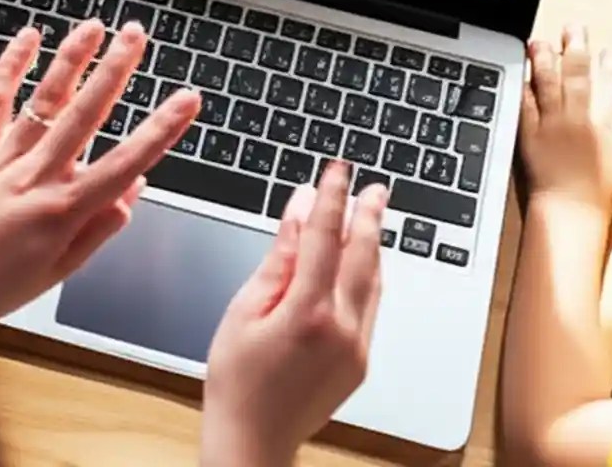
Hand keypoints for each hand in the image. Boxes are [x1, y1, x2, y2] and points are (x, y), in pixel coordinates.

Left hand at [0, 20, 200, 340]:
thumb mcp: (58, 271)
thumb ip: (98, 228)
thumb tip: (133, 191)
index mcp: (61, 212)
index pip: (125, 164)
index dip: (160, 130)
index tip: (186, 100)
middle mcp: (34, 178)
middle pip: (84, 115)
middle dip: (116, 70)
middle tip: (138, 36)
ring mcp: (2, 161)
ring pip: (43, 101)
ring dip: (71, 59)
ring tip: (95, 26)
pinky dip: (9, 67)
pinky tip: (28, 37)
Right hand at [201, 163, 386, 466]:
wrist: (253, 440)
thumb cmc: (237, 380)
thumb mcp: (245, 309)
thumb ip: (281, 258)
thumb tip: (300, 213)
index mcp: (309, 312)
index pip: (326, 238)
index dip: (333, 199)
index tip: (337, 172)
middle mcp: (343, 328)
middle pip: (363, 256)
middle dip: (369, 216)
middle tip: (374, 187)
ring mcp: (358, 347)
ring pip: (373, 282)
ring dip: (372, 246)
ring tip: (371, 216)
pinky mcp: (361, 362)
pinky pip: (370, 307)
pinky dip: (367, 278)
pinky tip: (359, 264)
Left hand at [521, 25, 611, 214]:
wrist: (569, 210)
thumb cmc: (604, 191)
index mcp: (605, 122)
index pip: (611, 84)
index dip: (610, 64)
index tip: (607, 50)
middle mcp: (578, 117)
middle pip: (577, 74)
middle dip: (575, 47)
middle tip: (573, 28)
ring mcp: (551, 123)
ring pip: (547, 82)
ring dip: (543, 59)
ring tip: (540, 41)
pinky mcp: (529, 133)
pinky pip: (525, 103)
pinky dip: (523, 86)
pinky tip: (521, 73)